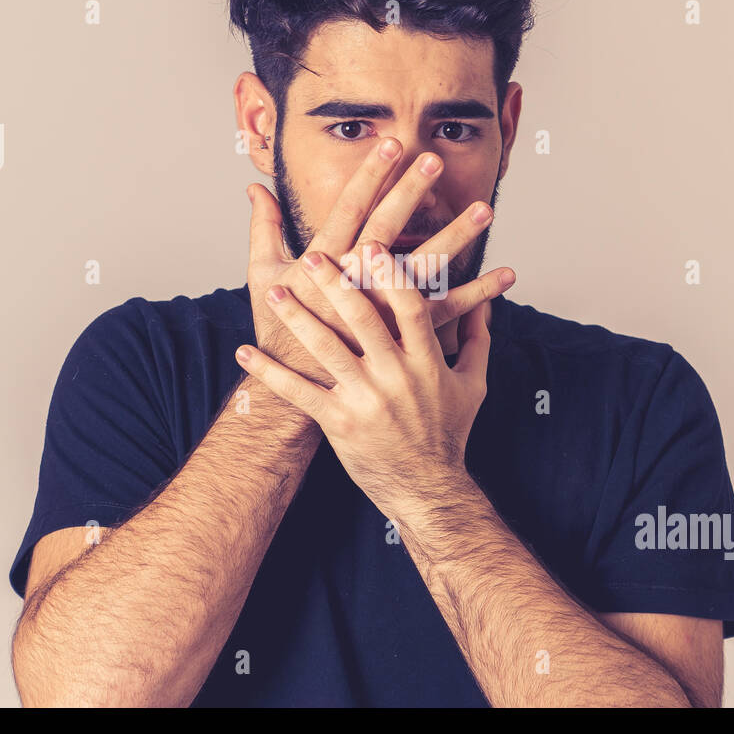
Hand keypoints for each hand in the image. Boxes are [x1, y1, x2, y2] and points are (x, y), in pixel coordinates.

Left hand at [236, 240, 493, 522]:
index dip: (389, 273)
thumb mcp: (474, 384)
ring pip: (325, 348)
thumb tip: (487, 298)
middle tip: (312, 255)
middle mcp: (396, 376)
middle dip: (334, 282)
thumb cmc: (450, 433)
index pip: (409, 306)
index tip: (369, 244)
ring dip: (296, 317)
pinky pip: (298, 392)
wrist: (428, 489)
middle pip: (362, 317)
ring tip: (275, 292)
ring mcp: (366, 400)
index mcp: (427, 361)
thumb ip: (477, 337)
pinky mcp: (339, 423)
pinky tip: (246, 351)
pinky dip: (269, 372)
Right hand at [246, 136, 512, 387]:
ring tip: (484, 208)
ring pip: (426, 266)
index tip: (389, 144)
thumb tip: (255, 187)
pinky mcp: (407, 336)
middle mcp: (356, 284)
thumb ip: (263, 229)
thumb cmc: (280, 330)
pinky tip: (507, 275)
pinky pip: (448, 311)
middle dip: (410, 192)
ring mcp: (384, 310)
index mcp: (323, 264)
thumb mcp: (263, 277)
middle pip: (389, 229)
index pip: (349, 209)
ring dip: (457, 235)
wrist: (297, 392)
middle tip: (433, 159)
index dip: (370, 176)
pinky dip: (479, 293)